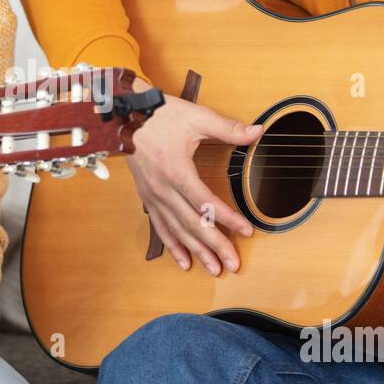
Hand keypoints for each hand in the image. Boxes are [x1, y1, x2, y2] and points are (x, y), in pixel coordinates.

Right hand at [127, 78, 261, 274]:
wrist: (124, 114)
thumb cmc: (160, 114)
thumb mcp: (197, 117)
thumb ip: (229, 128)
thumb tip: (258, 131)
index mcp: (176, 170)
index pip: (206, 203)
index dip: (228, 219)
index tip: (247, 231)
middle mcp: (163, 188)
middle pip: (192, 223)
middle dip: (214, 246)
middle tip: (233, 264)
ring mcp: (152, 195)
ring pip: (177, 230)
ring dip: (196, 251)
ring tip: (214, 269)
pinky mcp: (146, 197)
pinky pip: (160, 226)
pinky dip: (173, 245)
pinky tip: (184, 261)